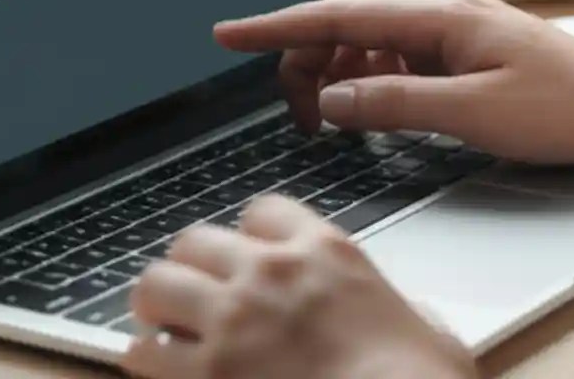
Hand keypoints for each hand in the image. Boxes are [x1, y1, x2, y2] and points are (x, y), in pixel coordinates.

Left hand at [123, 195, 475, 378]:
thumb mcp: (429, 329)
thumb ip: (398, 309)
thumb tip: (402, 320)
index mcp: (327, 252)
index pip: (263, 211)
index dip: (249, 236)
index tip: (246, 257)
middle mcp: (271, 272)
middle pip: (195, 240)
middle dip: (190, 267)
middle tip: (192, 292)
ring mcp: (233, 320)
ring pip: (156, 283)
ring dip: (157, 304)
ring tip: (161, 323)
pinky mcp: (206, 372)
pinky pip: (145, 351)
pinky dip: (146, 358)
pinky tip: (158, 368)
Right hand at [215, 0, 573, 163]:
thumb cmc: (571, 107)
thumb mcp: (475, 113)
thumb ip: (395, 102)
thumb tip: (330, 97)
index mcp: (438, 18)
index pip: (336, 15)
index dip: (276, 27)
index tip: (229, 35)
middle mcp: (439, 18)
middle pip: (345, 30)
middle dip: (306, 64)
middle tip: (296, 116)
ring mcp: (451, 37)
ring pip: (367, 48)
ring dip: (337, 78)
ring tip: (329, 121)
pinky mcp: (463, 59)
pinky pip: (397, 64)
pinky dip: (370, 85)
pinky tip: (370, 112)